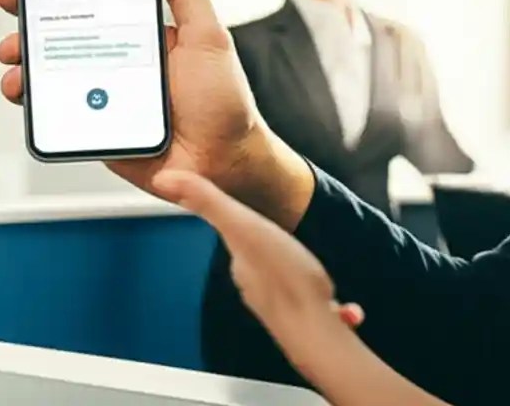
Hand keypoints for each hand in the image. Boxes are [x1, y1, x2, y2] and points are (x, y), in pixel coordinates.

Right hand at [0, 0, 266, 198]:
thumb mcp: (210, 38)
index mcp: (140, 32)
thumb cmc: (224, 104)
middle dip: (28, 10)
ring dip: (21, 54)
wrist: (221, 167)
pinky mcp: (89, 122)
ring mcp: (99, 90)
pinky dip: (28, 96)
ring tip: (14, 52)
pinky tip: (22, 89)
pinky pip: (51, 107)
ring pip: (47, 66)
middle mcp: (114, 57)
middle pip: (61, 27)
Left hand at [151, 170, 362, 360]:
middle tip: (294, 245)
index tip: (253, 216)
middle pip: (264, 258)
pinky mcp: (308, 320)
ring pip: (293, 284)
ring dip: (308, 278)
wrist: (315, 331)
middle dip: (280, 250)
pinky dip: (333, 306)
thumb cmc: (285, 279)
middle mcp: (256, 285)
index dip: (245, 220)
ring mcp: (281, 305)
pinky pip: (320, 307)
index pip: (235, 232)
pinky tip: (343, 306)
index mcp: (241, 259)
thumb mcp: (243, 225)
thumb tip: (165, 178)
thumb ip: (207, 202)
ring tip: (317, 274)